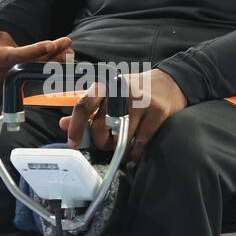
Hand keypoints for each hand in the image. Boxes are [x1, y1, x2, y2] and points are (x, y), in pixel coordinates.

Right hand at [0, 30, 72, 108]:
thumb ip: (18, 48)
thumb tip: (46, 52)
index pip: (13, 56)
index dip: (33, 51)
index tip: (51, 44)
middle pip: (26, 69)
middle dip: (49, 58)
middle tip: (66, 46)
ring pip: (29, 80)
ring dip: (50, 67)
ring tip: (66, 53)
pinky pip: (25, 89)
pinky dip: (40, 78)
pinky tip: (55, 68)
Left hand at [60, 68, 187, 165]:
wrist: (171, 82)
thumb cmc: (136, 90)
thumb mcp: (110, 94)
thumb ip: (87, 109)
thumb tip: (64, 124)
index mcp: (107, 84)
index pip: (84, 105)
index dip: (76, 126)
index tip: (73, 142)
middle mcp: (122, 91)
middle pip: (101, 127)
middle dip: (101, 141)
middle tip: (107, 142)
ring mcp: (141, 101)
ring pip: (120, 139)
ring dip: (120, 148)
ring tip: (125, 143)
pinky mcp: (157, 112)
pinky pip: (139, 144)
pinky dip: (135, 153)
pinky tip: (135, 150)